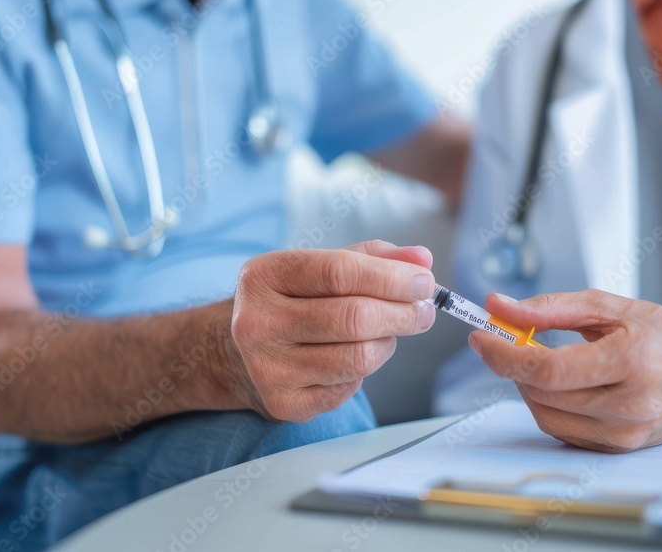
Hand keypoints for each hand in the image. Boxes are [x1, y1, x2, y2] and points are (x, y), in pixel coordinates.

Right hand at [222, 240, 436, 421]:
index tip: (425, 282)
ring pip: (358, 358)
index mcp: (264, 276)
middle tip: (424, 312)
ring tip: (388, 332)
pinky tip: (356, 356)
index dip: (392, 278)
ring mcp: (267, 368)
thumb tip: (422, 259)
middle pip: (353, 318)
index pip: (340, 272)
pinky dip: (366, 371)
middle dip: (403, 313)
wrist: (236, 351)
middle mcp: (257, 322)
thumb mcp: (320, 267)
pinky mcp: (283, 403)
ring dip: (388, 343)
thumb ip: (373, 258)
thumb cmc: (291, 301)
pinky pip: (349, 388)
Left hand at [469, 290, 661, 452]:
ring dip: (528, 387)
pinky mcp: (619, 449)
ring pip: (546, 416)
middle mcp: (630, 403)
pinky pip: (562, 432)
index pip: (549, 368)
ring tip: (542, 362)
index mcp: (631, 360)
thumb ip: (550, 308)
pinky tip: (563, 386)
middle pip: (542, 393)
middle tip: (510, 341)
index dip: (505, 354)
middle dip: (513, 366)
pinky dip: (549, 407)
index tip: (482, 337)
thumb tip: (499, 307)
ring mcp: (626, 433)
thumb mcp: (609, 307)